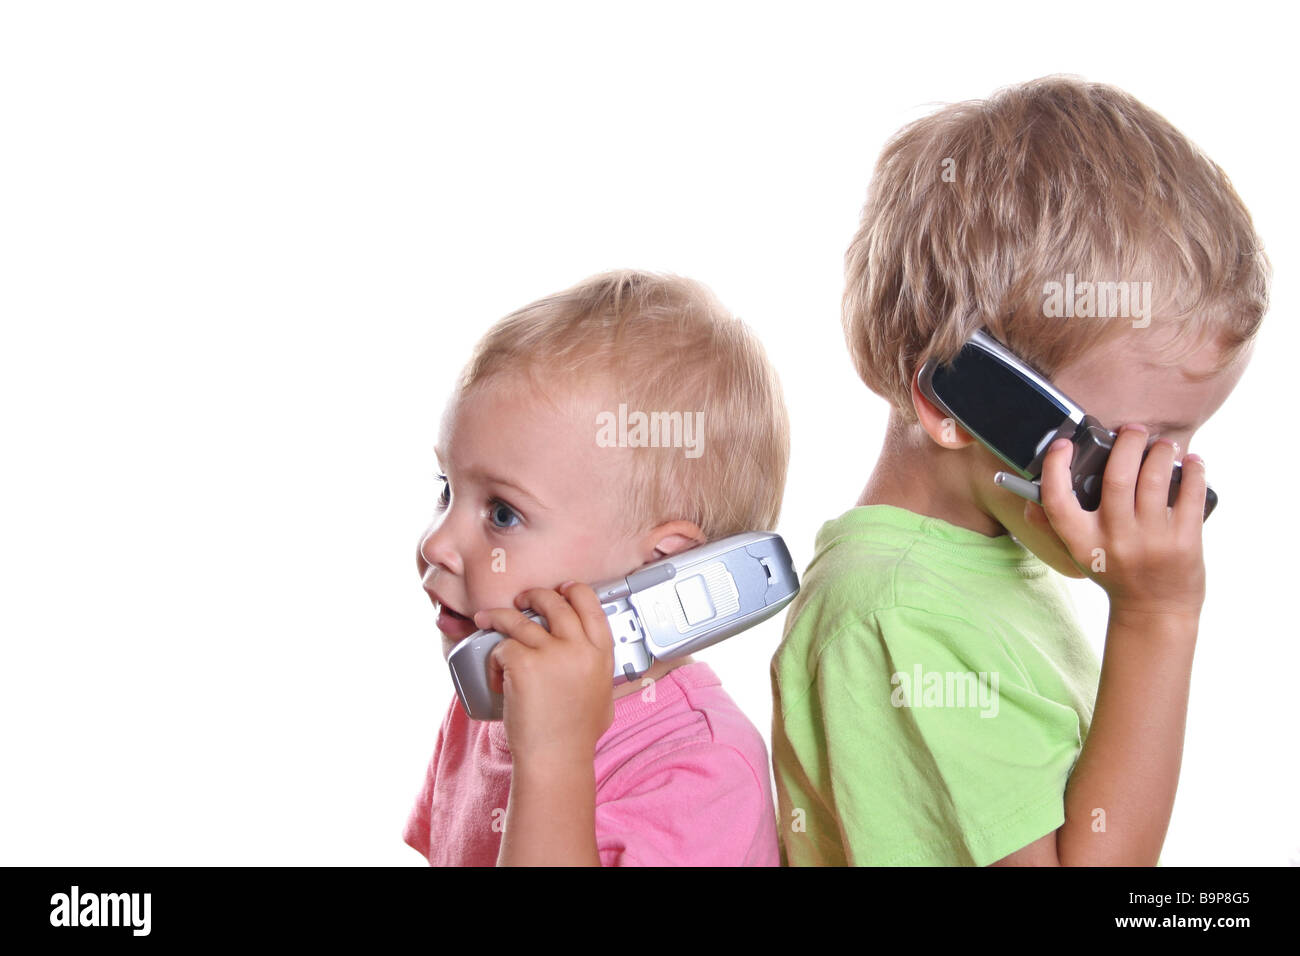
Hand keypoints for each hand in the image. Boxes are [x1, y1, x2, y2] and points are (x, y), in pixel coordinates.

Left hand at [472, 582, 614, 766]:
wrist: (556, 759)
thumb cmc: (576, 735)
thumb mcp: (602, 696)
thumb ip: (596, 671)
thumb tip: (588, 659)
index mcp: (601, 654)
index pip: (590, 603)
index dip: (573, 591)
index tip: (561, 589)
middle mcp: (579, 648)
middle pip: (554, 602)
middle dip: (534, 596)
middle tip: (521, 601)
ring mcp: (551, 654)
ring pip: (519, 620)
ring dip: (499, 616)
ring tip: (487, 619)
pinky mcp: (523, 664)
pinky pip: (502, 647)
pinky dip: (493, 659)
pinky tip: (495, 676)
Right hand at [1025, 423, 1207, 619]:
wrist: (1155, 611)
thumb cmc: (1115, 573)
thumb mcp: (1080, 553)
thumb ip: (1053, 525)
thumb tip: (1028, 495)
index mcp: (1083, 543)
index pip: (1057, 500)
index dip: (1054, 467)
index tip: (1062, 445)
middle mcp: (1115, 541)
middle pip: (1117, 477)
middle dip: (1127, 443)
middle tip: (1132, 430)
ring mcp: (1152, 542)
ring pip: (1155, 479)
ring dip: (1160, 452)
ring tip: (1162, 444)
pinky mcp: (1185, 542)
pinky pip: (1190, 495)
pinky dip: (1193, 471)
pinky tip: (1192, 461)